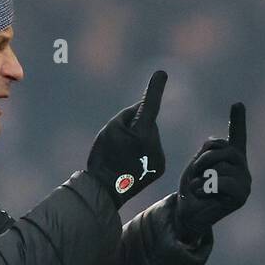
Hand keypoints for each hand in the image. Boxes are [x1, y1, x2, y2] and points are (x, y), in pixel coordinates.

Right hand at [86, 70, 167, 207]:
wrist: (105, 191)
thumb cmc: (103, 157)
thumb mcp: (109, 129)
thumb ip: (128, 114)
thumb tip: (143, 108)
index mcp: (141, 133)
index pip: (149, 105)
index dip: (155, 89)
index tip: (161, 73)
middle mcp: (155, 145)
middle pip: (148, 123)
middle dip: (136, 126)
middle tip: (119, 144)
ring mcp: (159, 158)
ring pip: (151, 137)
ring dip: (139, 140)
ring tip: (123, 156)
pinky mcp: (160, 167)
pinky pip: (152, 150)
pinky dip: (143, 152)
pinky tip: (131, 163)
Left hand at [173, 102, 250, 241]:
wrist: (187, 215)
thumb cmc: (191, 191)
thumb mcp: (196, 165)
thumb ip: (207, 152)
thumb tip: (212, 141)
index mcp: (231, 159)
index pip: (236, 136)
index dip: (237, 120)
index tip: (237, 104)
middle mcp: (242, 168)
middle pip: (225, 150)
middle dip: (205, 159)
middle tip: (197, 173)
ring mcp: (244, 182)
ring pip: (222, 165)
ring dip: (203, 174)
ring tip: (200, 186)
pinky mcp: (241, 196)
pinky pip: (222, 181)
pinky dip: (206, 186)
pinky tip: (203, 194)